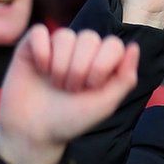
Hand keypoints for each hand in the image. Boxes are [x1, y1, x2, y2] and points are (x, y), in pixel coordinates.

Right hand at [0, 26, 139, 163]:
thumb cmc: (72, 119)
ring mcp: (55, 48)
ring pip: (65, 35)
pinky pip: (39, 32)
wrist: (34, 131)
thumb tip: (133, 47)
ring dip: (60, 63)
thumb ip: (125, 78)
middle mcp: (80, 52)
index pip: (112, 44)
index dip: (102, 64)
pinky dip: (41, 51)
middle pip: (89, 37)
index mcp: (102, 62)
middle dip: (80, 67)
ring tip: (56, 83)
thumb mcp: (106, 103)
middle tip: (71, 89)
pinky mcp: (30, 48)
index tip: (92, 86)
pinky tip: (40, 69)